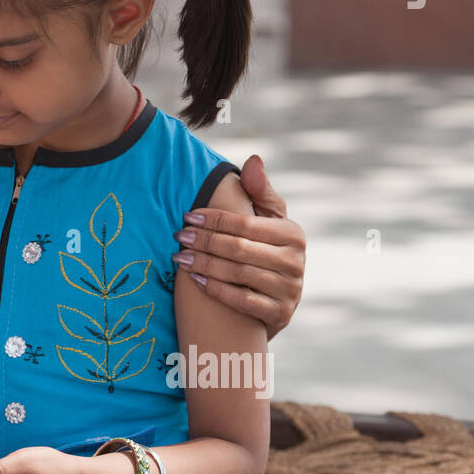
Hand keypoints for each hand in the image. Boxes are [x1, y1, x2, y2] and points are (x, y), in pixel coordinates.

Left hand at [174, 155, 304, 339]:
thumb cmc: (265, 248)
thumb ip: (259, 190)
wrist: (275, 298)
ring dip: (204, 264)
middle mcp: (295, 262)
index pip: (245, 224)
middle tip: (178, 237)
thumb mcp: (268, 219)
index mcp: (292, 234)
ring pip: (238, 274)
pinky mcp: (280, 314)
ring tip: (178, 258)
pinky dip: (216, 289)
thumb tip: (253, 159)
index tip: (186, 216)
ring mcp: (290, 290)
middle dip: (204, 241)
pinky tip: (194, 280)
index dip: (214, 219)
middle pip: (239, 248)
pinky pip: (242, 301)